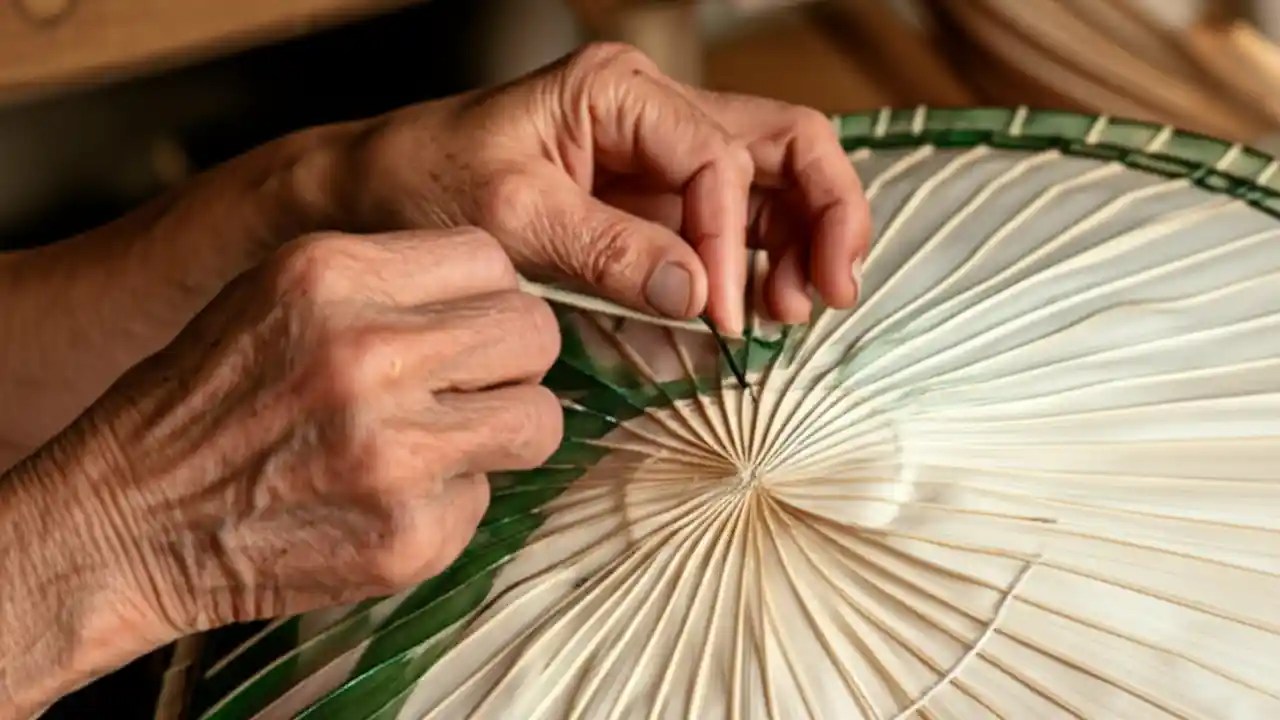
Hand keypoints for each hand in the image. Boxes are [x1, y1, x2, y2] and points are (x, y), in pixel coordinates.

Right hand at [0, 229, 560, 713]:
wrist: (125, 522)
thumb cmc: (203, 404)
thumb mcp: (274, 296)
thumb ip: (384, 282)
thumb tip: (498, 292)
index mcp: (332, 276)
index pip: (491, 258)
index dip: (489, 296)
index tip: (471, 324)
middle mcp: (369, 355)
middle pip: (533, 334)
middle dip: (513, 361)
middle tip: (472, 387)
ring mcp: (394, 453)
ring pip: (537, 421)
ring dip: (503, 432)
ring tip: (442, 443)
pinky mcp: (409, 536)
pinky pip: (487, 501)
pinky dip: (449, 502)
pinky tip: (386, 500)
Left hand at [307, 42, 869, 334]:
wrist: (375, 192)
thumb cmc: (426, 184)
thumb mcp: (510, 216)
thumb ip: (607, 250)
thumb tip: (698, 292)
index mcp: (619, 90)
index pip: (718, 157)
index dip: (732, 240)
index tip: (719, 317)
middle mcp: (654, 111)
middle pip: (782, 141)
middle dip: (823, 212)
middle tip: (832, 291)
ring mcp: (659, 155)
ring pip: (772, 179)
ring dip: (803, 239)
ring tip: (799, 310)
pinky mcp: (652, 200)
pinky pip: (736, 218)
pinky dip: (764, 258)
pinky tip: (766, 304)